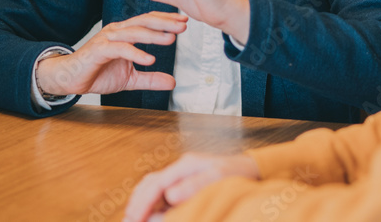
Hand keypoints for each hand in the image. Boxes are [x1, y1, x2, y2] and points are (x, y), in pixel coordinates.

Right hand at [35, 11, 186, 95]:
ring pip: (134, 32)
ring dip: (153, 35)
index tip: (184, 22)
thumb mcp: (130, 79)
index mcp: (125, 33)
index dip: (166, 20)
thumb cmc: (97, 74)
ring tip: (171, 39)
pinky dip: (136, 53)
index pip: (149, 21)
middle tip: (183, 24)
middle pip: (144, 21)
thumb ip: (150, 79)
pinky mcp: (99, 50)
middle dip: (165, 22)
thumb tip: (172, 82)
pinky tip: (149, 59)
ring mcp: (107, 39)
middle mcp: (117, 31)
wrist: (70, 80)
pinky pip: (120, 49)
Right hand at [123, 153, 259, 221]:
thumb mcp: (217, 178)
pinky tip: (147, 211)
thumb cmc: (235, 173)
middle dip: (137, 203)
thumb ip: (194, 186)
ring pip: (151, 184)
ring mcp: (181, 172)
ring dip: (140, 201)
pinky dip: (149, 199)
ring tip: (132, 217)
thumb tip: (170, 195)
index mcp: (186, 165)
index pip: (156, 184)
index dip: (144, 203)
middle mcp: (180, 167)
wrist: (248, 168)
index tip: (135, 220)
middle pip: (149, 183)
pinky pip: (159, 188)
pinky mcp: (183, 179)